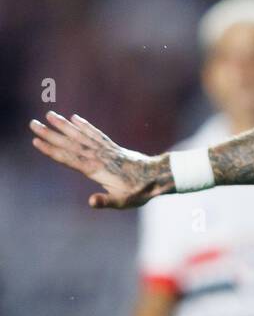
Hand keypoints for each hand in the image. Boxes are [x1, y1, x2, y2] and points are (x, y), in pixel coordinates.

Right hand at [29, 111, 170, 207]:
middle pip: (70, 143)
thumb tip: (90, 201)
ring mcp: (106, 149)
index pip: (69, 158)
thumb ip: (105, 201)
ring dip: (65, 125)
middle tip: (33, 123)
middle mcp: (99, 156)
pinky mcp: (113, 147)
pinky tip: (76, 117)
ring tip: (50, 114)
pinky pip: (96, 134)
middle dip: (51, 133)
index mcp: (96, 169)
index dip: (52, 150)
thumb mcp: (123, 201)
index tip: (36, 141)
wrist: (158, 177)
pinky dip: (85, 125)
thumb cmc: (139, 192)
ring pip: (82, 135)